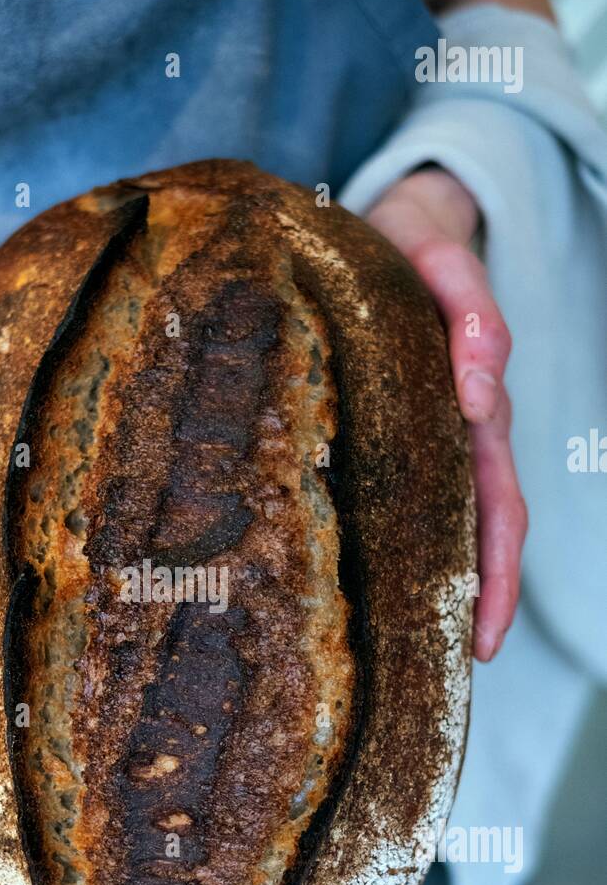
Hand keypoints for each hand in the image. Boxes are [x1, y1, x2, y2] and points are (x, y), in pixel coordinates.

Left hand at [366, 168, 527, 660]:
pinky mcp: (396, 429)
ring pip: (452, 518)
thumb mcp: (438, 258)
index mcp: (471, 406)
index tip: (485, 631)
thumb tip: (478, 389)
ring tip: (432, 648)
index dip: (497, 570)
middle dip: (485, 595)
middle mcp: (458, 431)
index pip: (497, 503)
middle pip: (485, 527)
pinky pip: (413, 493)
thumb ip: (468, 308)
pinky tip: (385, 589)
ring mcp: (430, 433)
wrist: (393, 225)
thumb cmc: (408, 247)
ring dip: (453, 582)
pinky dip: (410, 544)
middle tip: (470, 659)